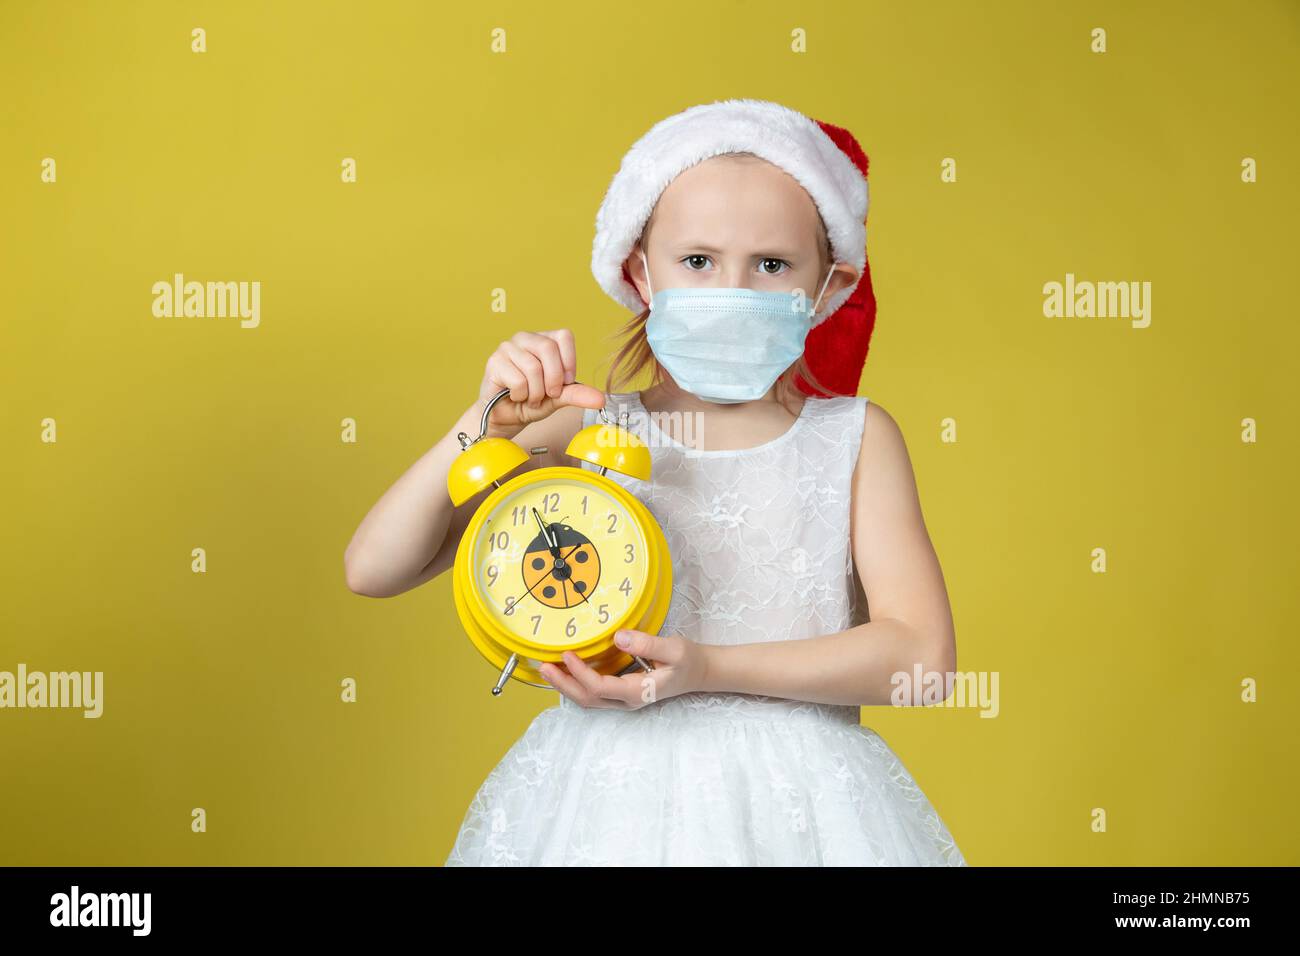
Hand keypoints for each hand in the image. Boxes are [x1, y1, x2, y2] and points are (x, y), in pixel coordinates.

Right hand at [477, 329, 604, 439]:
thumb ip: (577, 394)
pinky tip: (515, 396)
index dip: (569, 362)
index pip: (564, 336)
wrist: (506, 418)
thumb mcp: (559, 398)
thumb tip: (600, 398)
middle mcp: (525, 339)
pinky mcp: (494, 362)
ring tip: (530, 398)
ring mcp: (507, 348)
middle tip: (549, 394)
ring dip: (535, 392)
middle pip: (548, 348)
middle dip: (553, 379)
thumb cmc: (530, 402)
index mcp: (544, 340)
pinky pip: (517, 379)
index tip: (566, 382)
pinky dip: (521, 395)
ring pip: (533, 367)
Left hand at [538, 629, 707, 709]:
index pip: (600, 687)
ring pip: (588, 699)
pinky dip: (577, 683)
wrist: (699, 672)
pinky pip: (594, 692)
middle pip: (587, 699)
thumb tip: (619, 637)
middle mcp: (627, 700)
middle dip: (563, 684)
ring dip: (567, 685)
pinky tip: (567, 670)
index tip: (568, 654)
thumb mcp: (674, 649)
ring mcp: (623, 698)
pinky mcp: (622, 691)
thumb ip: (647, 643)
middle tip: (543, 667)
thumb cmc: (688, 661)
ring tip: (548, 669)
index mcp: (637, 691)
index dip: (580, 673)